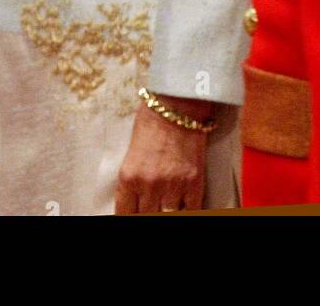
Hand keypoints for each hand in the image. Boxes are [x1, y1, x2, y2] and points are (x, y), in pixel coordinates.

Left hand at [114, 98, 211, 213]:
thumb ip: (134, 177)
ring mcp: (172, 186)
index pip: (125, 214)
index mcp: (129, 177)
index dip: (131, 215)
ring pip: (169, 215)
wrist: (177, 103)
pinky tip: (185, 204)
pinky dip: (188, 209)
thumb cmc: (153, 119)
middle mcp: (149, 185)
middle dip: (150, 211)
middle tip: (153, 203)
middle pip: (147, 217)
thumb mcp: (132, 151)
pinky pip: (192, 210)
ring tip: (168, 202)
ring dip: (169, 209)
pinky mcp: (194, 183)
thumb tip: (136, 198)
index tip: (135, 212)